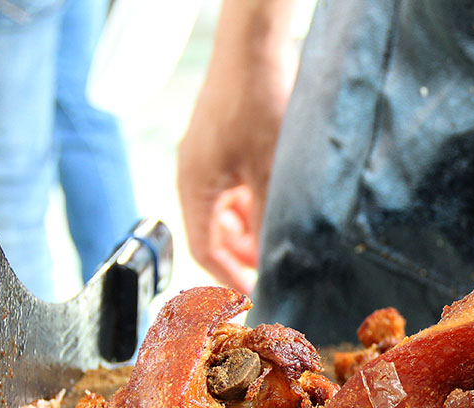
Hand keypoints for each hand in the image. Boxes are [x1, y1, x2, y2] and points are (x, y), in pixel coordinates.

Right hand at [177, 0, 300, 292]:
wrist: (254, 46)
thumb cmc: (257, 101)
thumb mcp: (270, 170)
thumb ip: (270, 218)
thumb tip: (274, 260)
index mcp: (195, 187)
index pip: (203, 250)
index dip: (229, 278)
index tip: (256, 294)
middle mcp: (194, 176)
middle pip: (213, 234)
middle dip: (243, 254)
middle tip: (275, 267)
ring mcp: (206, 160)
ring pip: (226, 212)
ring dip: (251, 228)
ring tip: (280, 236)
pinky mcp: (221, 146)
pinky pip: (232, 189)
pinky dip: (252, 202)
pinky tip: (276, 203)